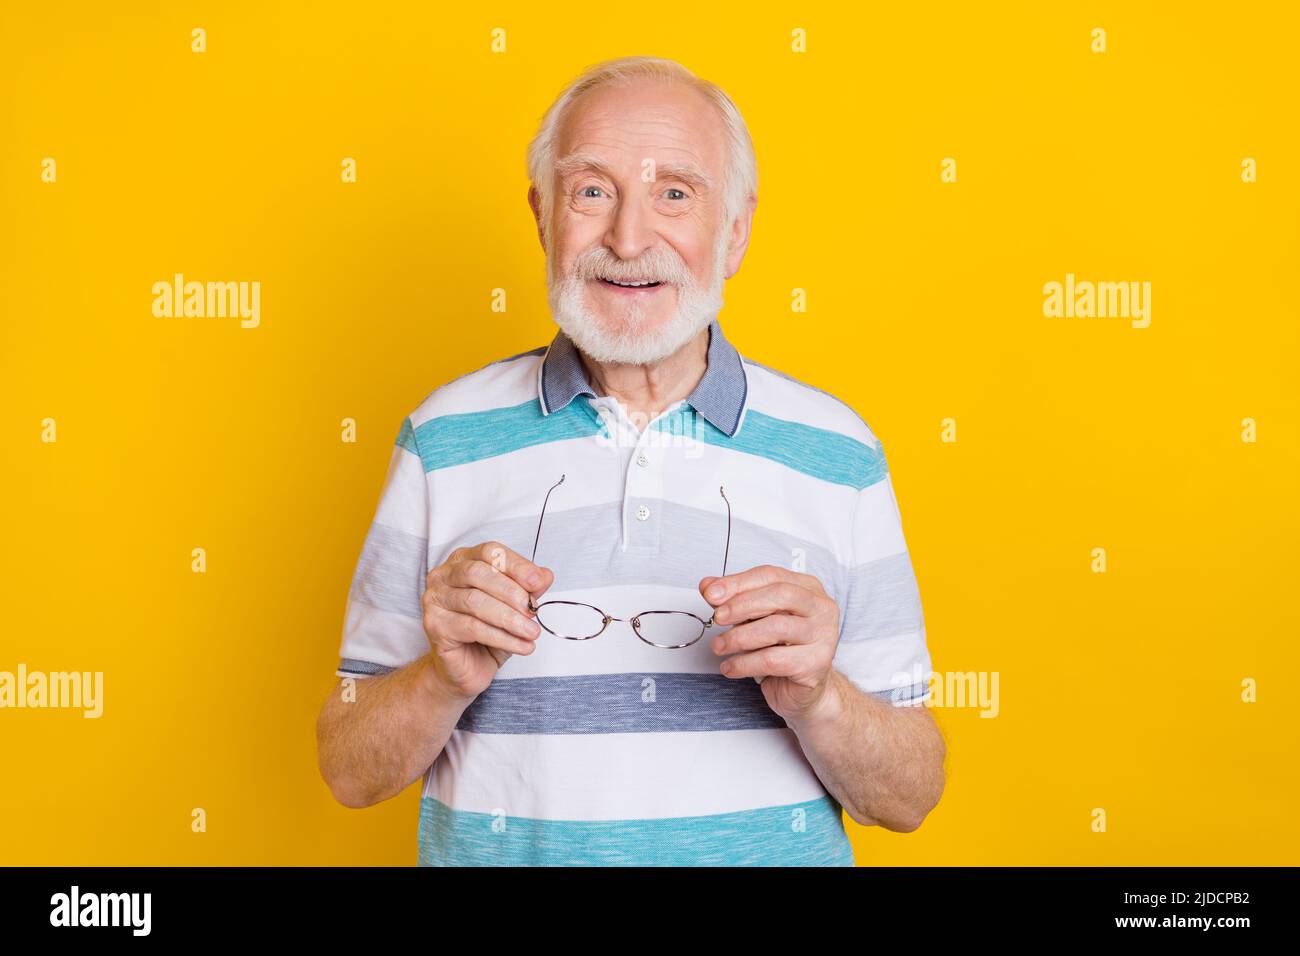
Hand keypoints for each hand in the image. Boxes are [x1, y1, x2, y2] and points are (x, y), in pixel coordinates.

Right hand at [421, 541, 553, 701]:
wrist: (467, 667)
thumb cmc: (488, 632)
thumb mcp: (514, 607)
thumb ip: (528, 589)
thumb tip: (544, 576)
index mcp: (463, 561)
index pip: (489, 552)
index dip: (515, 565)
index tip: (538, 582)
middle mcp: (443, 576)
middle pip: (478, 573)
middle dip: (511, 592)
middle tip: (533, 610)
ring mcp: (435, 600)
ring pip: (475, 602)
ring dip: (509, 618)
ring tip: (531, 632)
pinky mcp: (434, 626)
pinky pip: (472, 628)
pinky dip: (502, 637)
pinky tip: (521, 645)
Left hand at [700, 565, 841, 722]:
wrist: (807, 689)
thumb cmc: (784, 649)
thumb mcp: (757, 619)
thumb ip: (735, 600)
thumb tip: (709, 587)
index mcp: (808, 588)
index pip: (770, 575)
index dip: (738, 582)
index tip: (711, 593)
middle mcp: (821, 608)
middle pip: (779, 595)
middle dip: (741, 605)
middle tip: (718, 617)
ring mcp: (823, 635)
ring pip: (775, 627)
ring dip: (739, 637)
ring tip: (720, 646)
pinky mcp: (816, 663)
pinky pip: (773, 660)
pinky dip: (744, 663)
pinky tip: (731, 666)